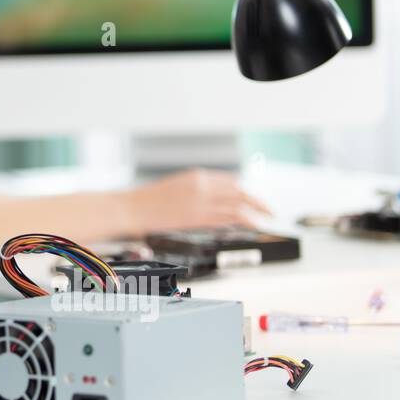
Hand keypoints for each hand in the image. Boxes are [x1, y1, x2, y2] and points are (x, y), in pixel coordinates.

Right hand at [122, 168, 272, 234]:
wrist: (131, 209)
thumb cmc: (147, 201)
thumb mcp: (175, 188)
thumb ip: (195, 191)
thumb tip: (210, 200)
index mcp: (196, 175)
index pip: (229, 181)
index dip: (244, 191)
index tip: (252, 198)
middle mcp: (202, 185)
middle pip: (239, 190)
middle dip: (257, 200)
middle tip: (268, 209)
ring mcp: (201, 200)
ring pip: (238, 203)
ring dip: (256, 211)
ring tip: (267, 218)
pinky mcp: (198, 216)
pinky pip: (228, 217)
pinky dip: (245, 220)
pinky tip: (253, 224)